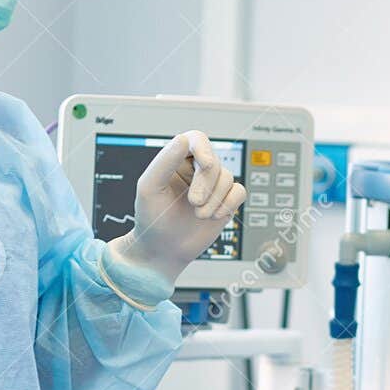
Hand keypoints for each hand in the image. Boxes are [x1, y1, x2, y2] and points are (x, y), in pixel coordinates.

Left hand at [107, 130, 246, 284]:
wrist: (163, 250)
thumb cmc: (151, 218)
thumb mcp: (149, 187)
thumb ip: (165, 161)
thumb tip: (183, 140)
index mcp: (177, 160)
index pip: (196, 140)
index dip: (204, 148)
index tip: (205, 164)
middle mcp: (196, 170)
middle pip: (215, 162)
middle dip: (206, 183)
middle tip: (193, 203)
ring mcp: (212, 186)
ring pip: (228, 177)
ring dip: (215, 198)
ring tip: (199, 214)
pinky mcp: (225, 202)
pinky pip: (239, 192)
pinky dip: (229, 203)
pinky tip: (214, 216)